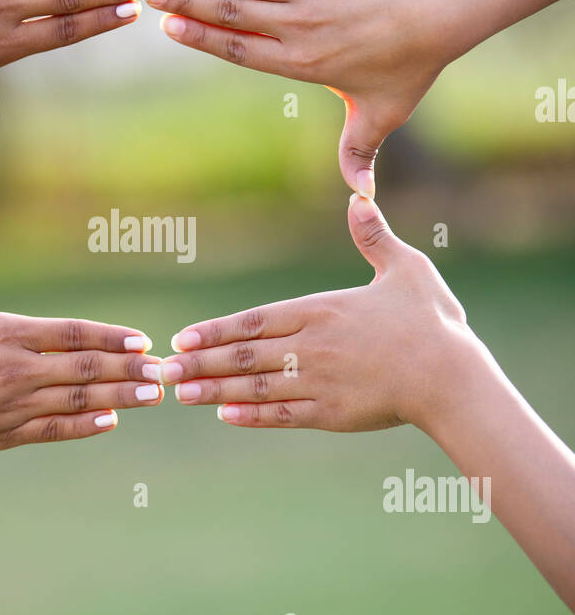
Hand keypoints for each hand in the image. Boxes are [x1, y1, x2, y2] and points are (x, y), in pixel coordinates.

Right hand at [0, 197, 162, 460]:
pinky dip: (85, 425)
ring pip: (77, 401)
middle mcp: (15, 370)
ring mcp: (12, 406)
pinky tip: (111, 421)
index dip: (110, 337)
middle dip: (129, 370)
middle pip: (85, 369)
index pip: (70, 333)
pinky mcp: (4, 434)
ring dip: (119, 398)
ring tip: (152, 396)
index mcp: (3, 333)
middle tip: (165, 371)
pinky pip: (54, 429)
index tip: (142, 340)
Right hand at [145, 0, 464, 195]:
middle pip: (233, 12)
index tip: (169, 28)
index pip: (240, 49)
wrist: (437, 10)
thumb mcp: (381, 116)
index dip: (202, 37)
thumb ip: (358, 154)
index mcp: (304, 63)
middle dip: (188, 2)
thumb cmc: (408, 67)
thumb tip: (360, 200)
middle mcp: (301, 26)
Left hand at [150, 193, 471, 432]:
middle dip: (199, 363)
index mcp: (321, 311)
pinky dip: (251, 415)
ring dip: (214, 390)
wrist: (451, 377)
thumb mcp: (405, 269)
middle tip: (162, 372)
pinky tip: (225, 415)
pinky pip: (282, 415)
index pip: (254, 321)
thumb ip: (374, 237)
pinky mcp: (332, 414)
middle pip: (244, 355)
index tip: (181, 338)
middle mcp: (311, 347)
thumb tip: (357, 198)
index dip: (214, 331)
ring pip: (255, 387)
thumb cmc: (432, 321)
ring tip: (180, 395)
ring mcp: (318, 383)